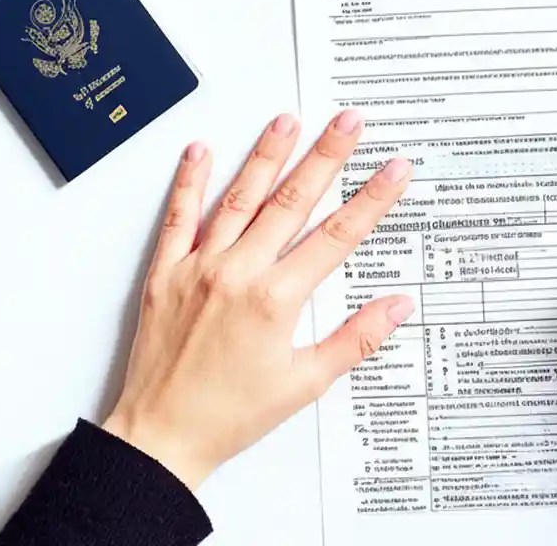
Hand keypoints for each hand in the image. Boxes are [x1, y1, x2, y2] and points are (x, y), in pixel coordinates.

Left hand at [103, 112, 413, 487]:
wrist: (160, 437)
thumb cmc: (230, 416)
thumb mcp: (305, 384)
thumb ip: (355, 339)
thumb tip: (396, 306)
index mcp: (276, 301)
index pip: (337, 237)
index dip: (371, 199)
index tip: (394, 170)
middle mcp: (237, 274)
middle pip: (292, 203)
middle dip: (325, 157)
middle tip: (348, 122)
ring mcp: (198, 269)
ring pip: (239, 199)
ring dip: (266, 156)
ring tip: (287, 120)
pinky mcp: (164, 274)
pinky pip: (178, 218)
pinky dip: (190, 182)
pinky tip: (201, 151)